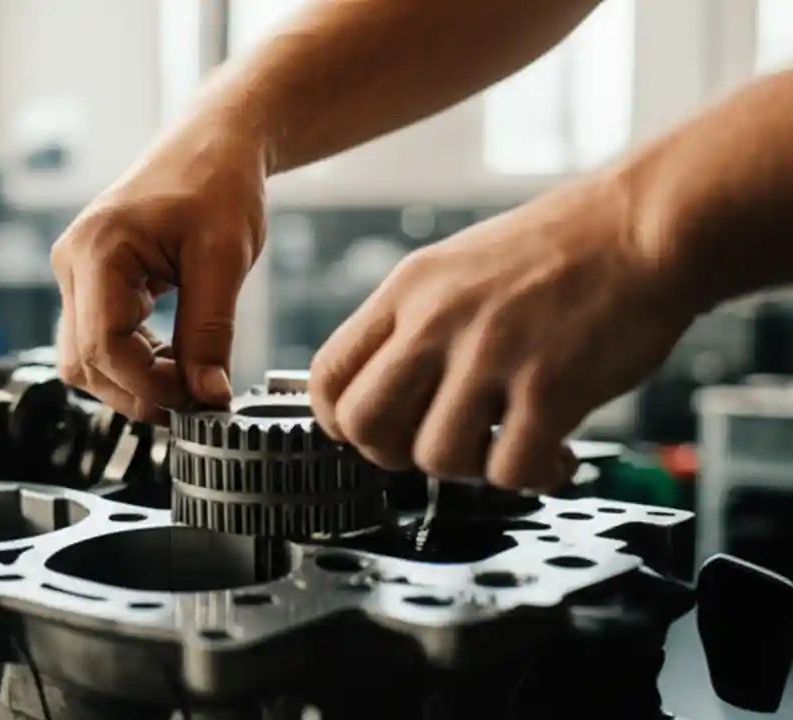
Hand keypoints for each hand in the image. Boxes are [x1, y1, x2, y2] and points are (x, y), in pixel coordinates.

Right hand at [51, 121, 266, 421]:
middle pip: (85, 361)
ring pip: (86, 358)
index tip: (197, 397)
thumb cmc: (217, 182)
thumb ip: (210, 332)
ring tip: (188, 378)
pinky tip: (175, 360)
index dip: (149, 384)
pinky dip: (134, 361)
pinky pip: (99, 340)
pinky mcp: (91, 283)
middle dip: (138, 391)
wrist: (213, 144)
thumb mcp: (224, 260)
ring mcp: (77, 274)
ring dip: (133, 381)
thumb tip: (208, 395)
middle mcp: (73, 263)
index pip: (103, 346)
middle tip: (195, 398)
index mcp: (98, 249)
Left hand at [310, 175, 695, 490]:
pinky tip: (554, 457)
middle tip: (436, 446)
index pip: (329, 374)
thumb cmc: (560, 248)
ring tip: (505, 445)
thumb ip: (414, 324)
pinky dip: (531, 477)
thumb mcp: (456, 267)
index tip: (369, 435)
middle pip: (365, 425)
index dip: (338, 422)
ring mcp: (492, 354)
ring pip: (435, 457)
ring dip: (471, 467)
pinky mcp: (550, 388)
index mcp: (408, 290)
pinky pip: (510, 469)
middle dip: (395, 455)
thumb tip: (387, 391)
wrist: (645, 225)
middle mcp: (438, 321)